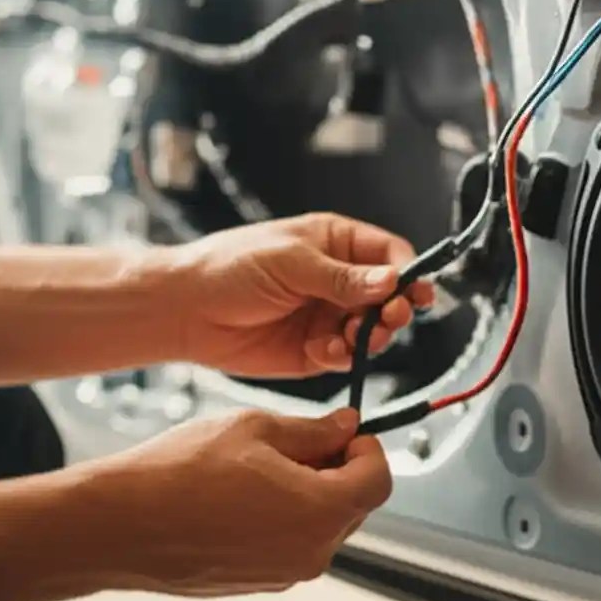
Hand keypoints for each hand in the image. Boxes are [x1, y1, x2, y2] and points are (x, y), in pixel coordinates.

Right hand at [80, 408, 389, 595]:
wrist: (117, 525)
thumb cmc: (181, 472)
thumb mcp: (256, 428)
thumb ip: (314, 431)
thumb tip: (348, 425)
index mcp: (321, 511)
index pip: (379, 479)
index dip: (367, 449)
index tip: (343, 432)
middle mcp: (311, 552)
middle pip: (354, 504)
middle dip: (337, 469)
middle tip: (296, 442)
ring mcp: (284, 574)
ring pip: (321, 525)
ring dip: (308, 492)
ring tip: (259, 466)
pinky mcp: (259, 583)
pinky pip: (290, 544)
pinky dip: (282, 517)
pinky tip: (240, 495)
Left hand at [167, 213, 434, 377]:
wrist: (185, 310)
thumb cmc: (229, 267)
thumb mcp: (291, 262)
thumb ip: (343, 276)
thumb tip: (392, 280)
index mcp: (336, 243)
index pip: (390, 255)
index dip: (409, 273)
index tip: (416, 292)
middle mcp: (338, 280)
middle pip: (390, 296)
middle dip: (394, 310)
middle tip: (389, 319)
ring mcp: (327, 315)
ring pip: (372, 330)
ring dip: (369, 336)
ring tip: (351, 338)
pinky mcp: (314, 349)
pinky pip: (345, 356)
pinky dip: (341, 357)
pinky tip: (321, 351)